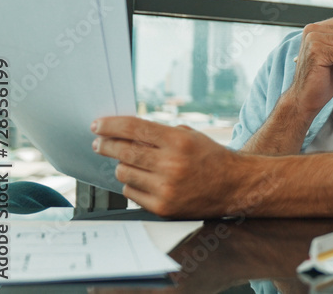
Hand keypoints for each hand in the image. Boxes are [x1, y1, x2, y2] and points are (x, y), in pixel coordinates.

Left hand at [91, 116, 245, 218]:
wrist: (235, 186)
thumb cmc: (212, 159)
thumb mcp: (191, 136)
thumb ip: (160, 134)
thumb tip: (125, 132)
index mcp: (179, 141)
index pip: (135, 129)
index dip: (111, 125)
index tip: (97, 125)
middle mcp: (172, 164)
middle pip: (124, 152)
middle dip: (106, 145)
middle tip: (100, 143)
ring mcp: (166, 188)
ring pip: (124, 173)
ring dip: (123, 166)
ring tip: (131, 163)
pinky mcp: (163, 207)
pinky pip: (131, 192)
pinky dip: (133, 184)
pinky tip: (144, 180)